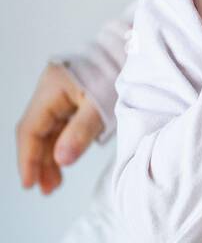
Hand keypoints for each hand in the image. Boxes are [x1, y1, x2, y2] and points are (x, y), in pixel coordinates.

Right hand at [16, 62, 104, 193]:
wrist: (132, 52)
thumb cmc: (117, 75)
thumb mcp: (101, 107)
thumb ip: (80, 133)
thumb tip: (61, 161)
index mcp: (51, 88)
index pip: (30, 129)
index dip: (27, 159)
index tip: (29, 183)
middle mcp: (48, 91)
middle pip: (35, 133)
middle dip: (38, 163)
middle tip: (45, 190)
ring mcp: (57, 95)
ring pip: (46, 132)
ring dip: (48, 158)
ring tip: (53, 185)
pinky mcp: (69, 100)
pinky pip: (58, 127)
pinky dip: (59, 147)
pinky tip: (61, 165)